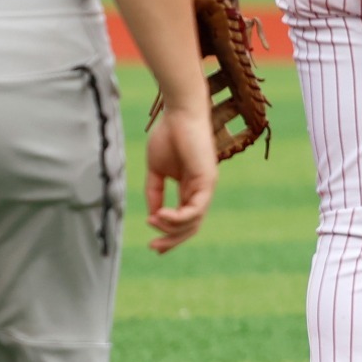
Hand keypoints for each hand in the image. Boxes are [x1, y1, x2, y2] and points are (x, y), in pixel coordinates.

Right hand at [143, 102, 216, 252]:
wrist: (178, 113)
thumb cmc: (168, 136)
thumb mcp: (156, 171)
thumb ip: (155, 193)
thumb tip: (154, 217)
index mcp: (190, 189)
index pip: (185, 220)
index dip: (170, 236)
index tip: (153, 246)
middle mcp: (200, 191)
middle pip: (192, 227)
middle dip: (172, 240)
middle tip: (153, 248)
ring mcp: (206, 186)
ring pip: (194, 221)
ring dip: (171, 227)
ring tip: (154, 221)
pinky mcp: (207, 180)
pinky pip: (196, 208)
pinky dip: (178, 217)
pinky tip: (162, 215)